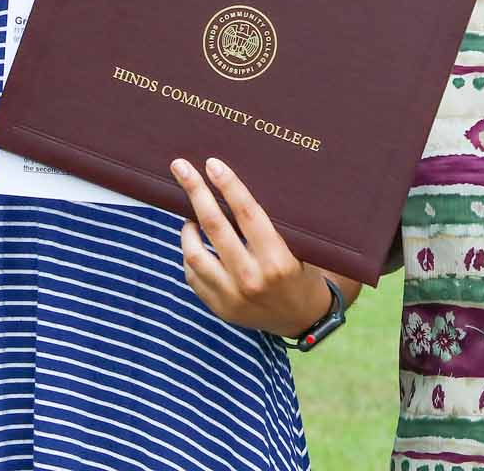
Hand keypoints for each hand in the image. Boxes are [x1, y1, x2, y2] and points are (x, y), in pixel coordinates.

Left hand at [170, 157, 331, 337]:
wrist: (302, 319)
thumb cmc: (302, 271)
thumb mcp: (299, 247)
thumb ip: (272, 225)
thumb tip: (237, 185)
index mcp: (278, 260)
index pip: (247, 214)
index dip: (228, 186)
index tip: (212, 164)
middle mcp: (253, 279)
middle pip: (215, 226)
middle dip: (196, 191)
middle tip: (181, 167)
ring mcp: (233, 296)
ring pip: (195, 253)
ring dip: (188, 228)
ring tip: (190, 216)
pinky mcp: (219, 308)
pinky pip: (193, 275)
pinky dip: (190, 254)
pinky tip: (195, 244)